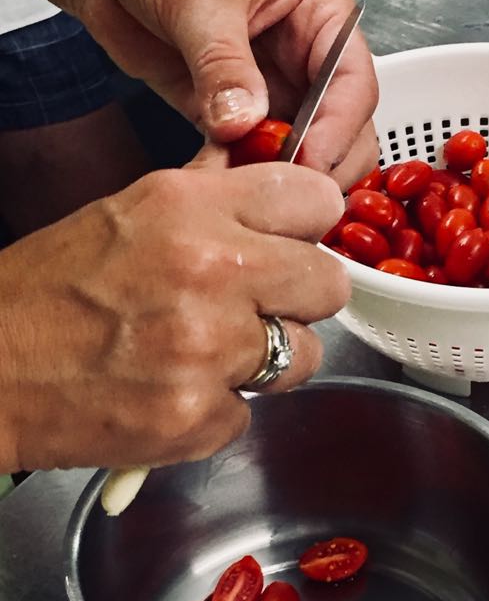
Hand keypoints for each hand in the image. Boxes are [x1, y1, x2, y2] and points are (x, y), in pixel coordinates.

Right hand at [0, 144, 349, 471]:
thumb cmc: (46, 292)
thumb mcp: (129, 213)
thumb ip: (210, 199)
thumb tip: (271, 183)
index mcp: (190, 208)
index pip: (315, 200)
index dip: (309, 225)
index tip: (297, 239)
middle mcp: (209, 271)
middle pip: (329, 284)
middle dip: (299, 297)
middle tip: (259, 304)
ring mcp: (208, 350)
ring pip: (305, 355)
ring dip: (269, 359)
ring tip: (208, 353)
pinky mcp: (198, 417)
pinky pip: (251, 411)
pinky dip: (219, 408)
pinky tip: (174, 391)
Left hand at [11, 0, 377, 173]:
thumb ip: (223, 64)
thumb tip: (244, 122)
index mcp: (321, 16)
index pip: (354, 84)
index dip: (338, 128)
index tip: (310, 161)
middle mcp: (306, 59)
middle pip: (342, 130)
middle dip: (320, 163)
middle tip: (285, 186)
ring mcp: (272, 93)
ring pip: (303, 154)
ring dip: (281, 177)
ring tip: (250, 188)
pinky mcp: (233, 117)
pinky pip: (253, 161)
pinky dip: (242, 178)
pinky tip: (224, 183)